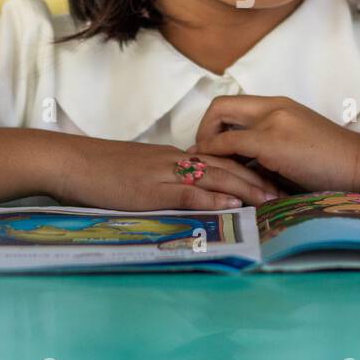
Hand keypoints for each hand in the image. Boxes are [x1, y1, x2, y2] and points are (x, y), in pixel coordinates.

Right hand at [51, 136, 284, 211]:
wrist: (71, 162)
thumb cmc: (100, 171)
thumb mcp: (139, 175)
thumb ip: (165, 183)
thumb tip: (188, 197)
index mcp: (174, 157)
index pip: (220, 159)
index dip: (249, 169)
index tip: (275, 179)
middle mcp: (176, 161)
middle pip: (227, 165)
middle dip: (259, 177)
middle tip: (288, 189)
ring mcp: (164, 173)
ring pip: (215, 176)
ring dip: (246, 187)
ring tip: (273, 198)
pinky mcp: (151, 189)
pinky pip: (187, 191)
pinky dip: (212, 196)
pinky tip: (232, 203)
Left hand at [188, 95, 359, 193]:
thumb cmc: (334, 164)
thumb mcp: (296, 146)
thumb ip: (269, 148)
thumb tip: (240, 164)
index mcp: (279, 106)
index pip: (232, 104)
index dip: (213, 124)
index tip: (209, 147)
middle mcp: (273, 108)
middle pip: (220, 106)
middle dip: (202, 130)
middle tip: (202, 156)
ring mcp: (273, 122)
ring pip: (220, 121)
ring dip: (206, 144)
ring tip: (204, 166)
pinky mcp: (273, 142)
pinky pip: (230, 143)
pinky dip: (215, 154)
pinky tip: (215, 171)